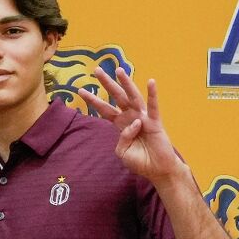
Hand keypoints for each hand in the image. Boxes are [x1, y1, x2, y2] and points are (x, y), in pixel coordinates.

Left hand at [89, 69, 187, 185]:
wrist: (157, 169)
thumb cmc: (140, 161)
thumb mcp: (122, 152)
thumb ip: (122, 139)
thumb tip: (132, 124)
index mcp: (121, 125)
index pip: (104, 109)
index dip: (93, 100)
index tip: (80, 90)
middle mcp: (131, 117)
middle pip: (116, 97)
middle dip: (107, 84)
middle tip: (96, 70)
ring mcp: (144, 118)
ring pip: (133, 97)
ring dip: (126, 83)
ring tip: (119, 69)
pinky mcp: (155, 123)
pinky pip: (153, 107)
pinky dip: (152, 94)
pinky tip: (151, 81)